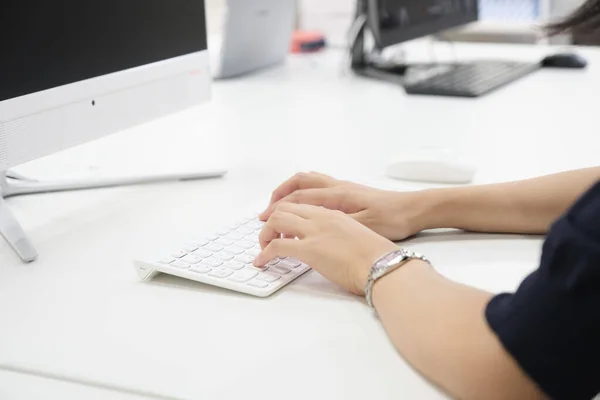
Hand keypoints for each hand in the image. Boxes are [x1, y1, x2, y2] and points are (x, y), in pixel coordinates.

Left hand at [254, 202, 397, 294]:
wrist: (385, 264)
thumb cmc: (379, 256)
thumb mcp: (360, 235)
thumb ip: (343, 234)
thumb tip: (334, 245)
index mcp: (335, 212)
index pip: (302, 202)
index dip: (287, 211)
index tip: (281, 224)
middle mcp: (322, 217)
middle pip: (285, 207)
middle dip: (272, 219)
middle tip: (269, 235)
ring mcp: (315, 231)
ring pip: (277, 220)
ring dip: (266, 233)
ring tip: (264, 247)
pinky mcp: (310, 249)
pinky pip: (276, 246)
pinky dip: (264, 253)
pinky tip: (261, 262)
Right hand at [260, 172, 426, 240]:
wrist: (414, 209)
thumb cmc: (392, 219)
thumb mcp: (362, 227)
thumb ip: (333, 227)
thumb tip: (306, 233)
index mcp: (335, 196)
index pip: (296, 201)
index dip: (276, 216)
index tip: (265, 231)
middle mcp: (336, 187)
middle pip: (296, 186)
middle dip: (276, 199)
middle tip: (264, 216)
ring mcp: (342, 187)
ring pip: (306, 181)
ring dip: (288, 191)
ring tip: (277, 205)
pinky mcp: (348, 191)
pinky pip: (317, 184)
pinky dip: (303, 190)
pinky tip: (304, 203)